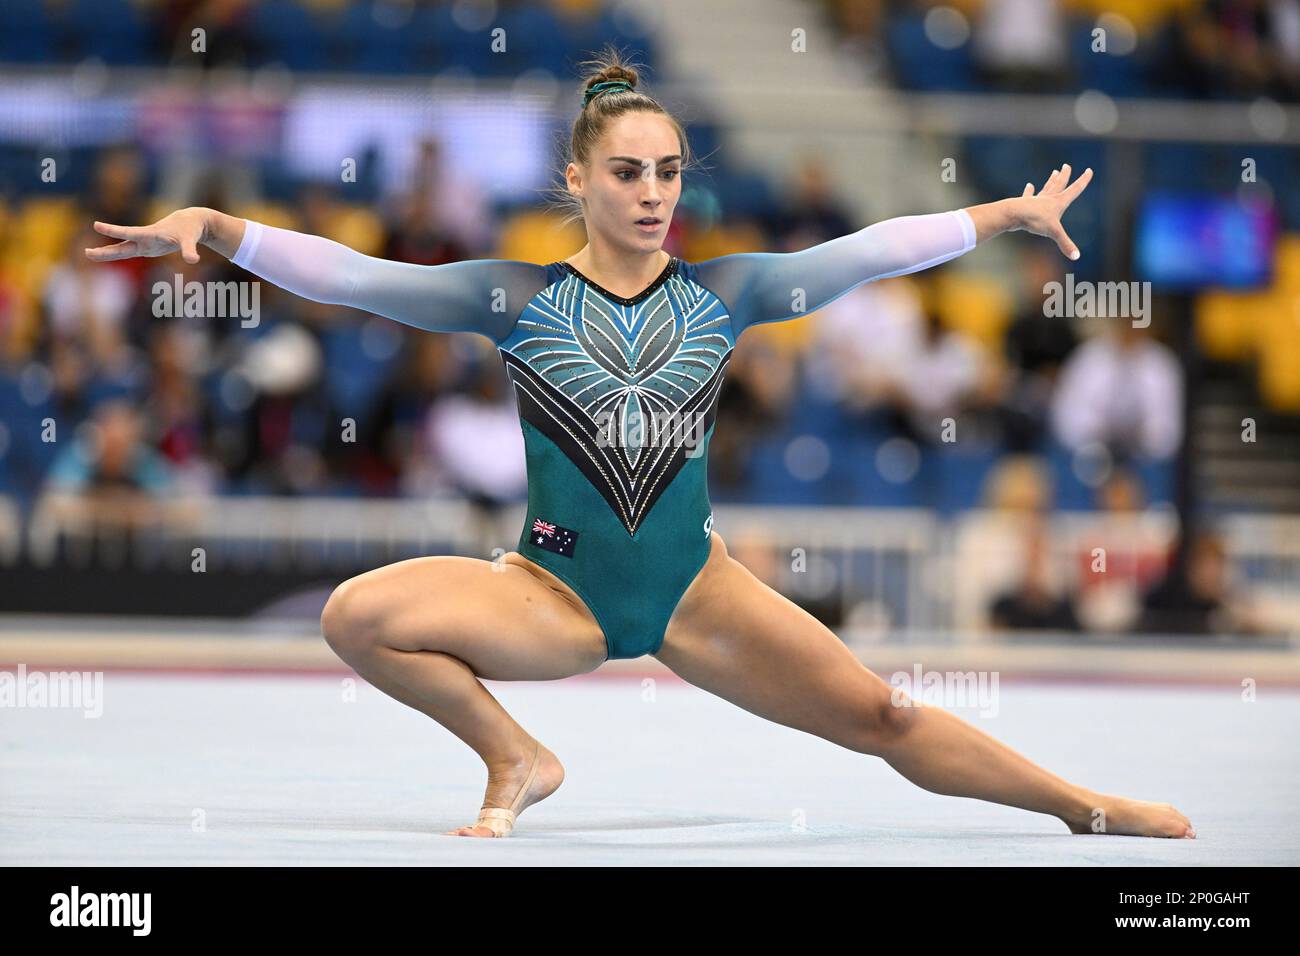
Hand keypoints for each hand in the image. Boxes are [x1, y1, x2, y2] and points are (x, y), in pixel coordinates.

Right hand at [84, 207, 208, 263]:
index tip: (96, 225)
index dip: (114, 231)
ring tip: (88, 253)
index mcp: (151, 234)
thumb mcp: (190, 240)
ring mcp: (143, 243)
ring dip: (105, 252)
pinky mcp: (145, 248)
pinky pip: (126, 252)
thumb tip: (193, 260)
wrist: (188, 222)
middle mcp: (143, 238)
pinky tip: (99, 255)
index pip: (130, 233)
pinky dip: (113, 254)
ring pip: (121, 248)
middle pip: (121, 245)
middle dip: (106, 250)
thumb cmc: (188, 230)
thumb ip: (189, 250)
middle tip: (87, 252)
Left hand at [1011, 164, 1092, 259]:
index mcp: (1058, 202)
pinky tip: (1029, 186)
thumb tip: (1076, 257)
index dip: (1083, 181)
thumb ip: (1065, 244)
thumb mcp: (1053, 232)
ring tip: (1054, 172)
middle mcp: (1048, 198)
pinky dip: (1029, 191)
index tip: (1089, 170)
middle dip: (1064, 176)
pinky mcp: (1024, 204)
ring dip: (1051, 181)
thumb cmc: (1034, 220)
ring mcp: (1036, 200)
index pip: (1074, 189)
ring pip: (1046, 188)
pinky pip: (1028, 196)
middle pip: (1059, 184)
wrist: (1013, 214)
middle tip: (1066, 166)